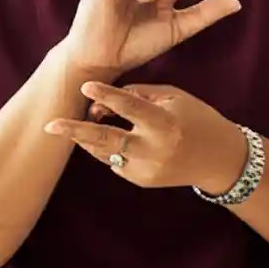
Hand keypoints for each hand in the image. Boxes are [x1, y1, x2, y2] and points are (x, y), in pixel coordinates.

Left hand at [45, 82, 246, 193]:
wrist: (218, 159)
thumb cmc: (196, 118)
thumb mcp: (174, 97)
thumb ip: (138, 95)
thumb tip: (102, 102)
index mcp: (165, 123)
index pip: (131, 107)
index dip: (108, 96)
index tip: (85, 86)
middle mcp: (154, 149)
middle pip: (107, 140)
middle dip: (76, 131)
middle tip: (49, 124)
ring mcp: (146, 169)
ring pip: (104, 152)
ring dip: (87, 138)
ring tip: (72, 127)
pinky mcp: (142, 181)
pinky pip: (116, 161)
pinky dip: (111, 148)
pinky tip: (120, 139)